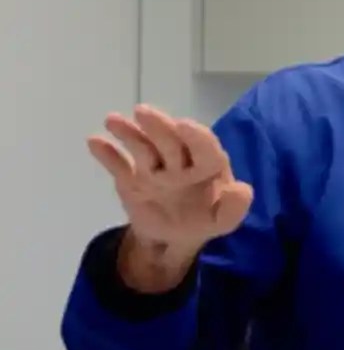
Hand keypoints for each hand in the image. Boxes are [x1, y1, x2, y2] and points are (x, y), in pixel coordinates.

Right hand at [87, 105, 252, 292]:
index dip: (195, 136)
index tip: (183, 125)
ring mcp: (153, 168)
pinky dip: (107, 155)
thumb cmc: (203, 220)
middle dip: (158, 127)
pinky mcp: (131, 179)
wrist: (174, 237)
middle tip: (143, 112)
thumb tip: (243, 190)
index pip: (204, 147)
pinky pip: (118, 166)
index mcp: (206, 165)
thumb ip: (234, 208)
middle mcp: (180, 161)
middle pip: (170, 142)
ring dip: (128, 133)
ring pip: (142, 147)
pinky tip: (94, 142)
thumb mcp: (223, 221)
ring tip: (113, 120)